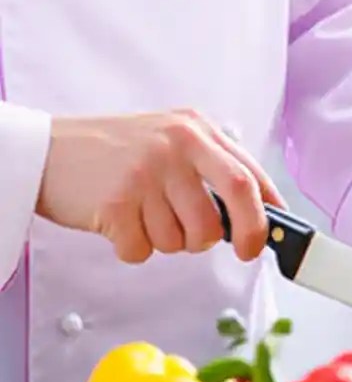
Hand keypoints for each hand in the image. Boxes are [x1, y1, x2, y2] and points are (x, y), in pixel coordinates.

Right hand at [39, 109, 284, 262]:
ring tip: (147, 216)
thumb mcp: (172, 140)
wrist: (46, 151)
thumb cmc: (116, 152)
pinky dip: (135, 248)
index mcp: (196, 130)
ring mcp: (145, 174)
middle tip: (239, 251)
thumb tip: (263, 211)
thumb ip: (215, 168)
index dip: (269, 216)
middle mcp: (175, 147)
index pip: (250, 178)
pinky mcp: (116, 203)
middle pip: (230, 210)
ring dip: (172, 242)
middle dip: (243, 239)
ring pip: (186, 239)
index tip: (275, 239)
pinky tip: (120, 223)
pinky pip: (145, 250)